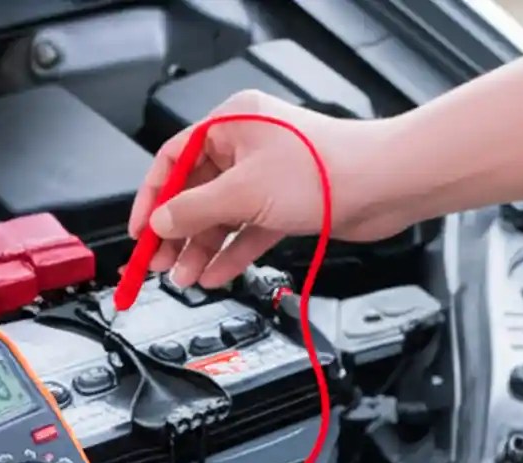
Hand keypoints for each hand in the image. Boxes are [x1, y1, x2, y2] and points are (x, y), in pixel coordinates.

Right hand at [127, 90, 413, 289]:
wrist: (382, 185)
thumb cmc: (325, 169)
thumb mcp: (243, 193)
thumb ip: (194, 211)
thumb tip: (161, 220)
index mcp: (230, 123)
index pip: (173, 159)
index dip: (152, 197)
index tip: (140, 231)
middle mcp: (247, 146)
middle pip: (195, 192)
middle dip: (176, 231)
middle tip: (159, 263)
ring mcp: (266, 176)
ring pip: (221, 216)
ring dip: (202, 248)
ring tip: (185, 278)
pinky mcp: (285, 203)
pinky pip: (246, 230)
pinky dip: (231, 253)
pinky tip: (215, 274)